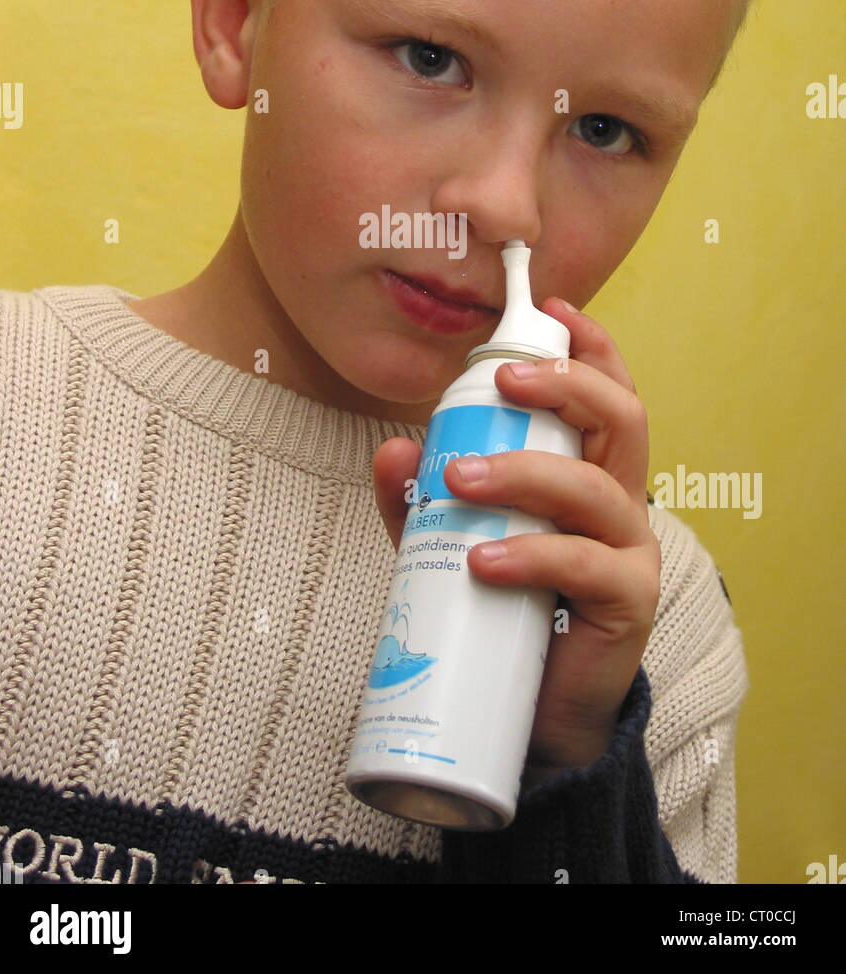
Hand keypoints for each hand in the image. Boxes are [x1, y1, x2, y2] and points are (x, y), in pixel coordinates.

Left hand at [372, 298, 659, 774]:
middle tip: (501, 379)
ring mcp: (631, 551)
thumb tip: (392, 450)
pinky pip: (587, 564)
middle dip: (564, 386)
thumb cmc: (505, 608)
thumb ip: (422, 500)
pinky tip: (484, 559)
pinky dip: (532, 553)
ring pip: (599, 487)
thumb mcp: (454, 541)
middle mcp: (621, 502)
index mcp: (591, 472)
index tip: (552, 308)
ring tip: (459, 479)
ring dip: (526, 471)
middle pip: (621, 420)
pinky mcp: (628, 603)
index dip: (589, 347)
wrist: (536, 714)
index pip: (607, 394)